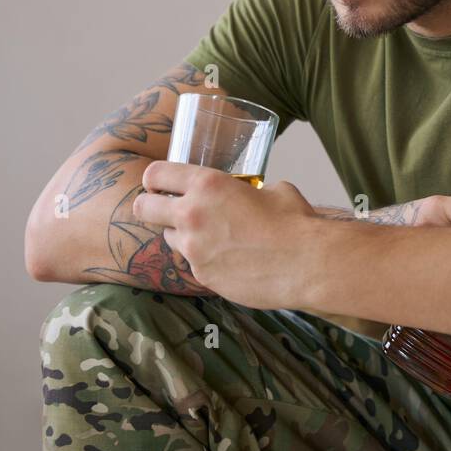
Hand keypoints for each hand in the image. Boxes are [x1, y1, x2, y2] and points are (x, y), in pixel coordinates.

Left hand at [134, 162, 317, 308]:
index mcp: (208, 185)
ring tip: (212, 237)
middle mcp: (192, 215)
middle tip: (166, 210)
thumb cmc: (295, 223)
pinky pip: (194, 264)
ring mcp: (194, 249)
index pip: (156, 174)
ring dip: (183, 235)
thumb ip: (251, 190)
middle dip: (150, 206)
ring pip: (170, 238)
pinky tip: (232, 260)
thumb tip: (255, 194)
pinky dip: (206, 260)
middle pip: (144, 208)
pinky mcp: (203, 275)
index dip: (155, 179)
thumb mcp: (274, 189)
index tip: (159, 184)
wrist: (307, 264)